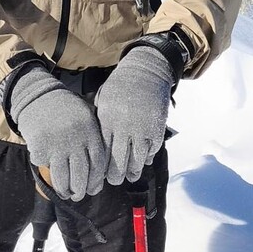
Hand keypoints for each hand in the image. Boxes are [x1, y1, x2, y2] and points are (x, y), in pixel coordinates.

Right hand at [9, 65, 109, 200]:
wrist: (38, 95)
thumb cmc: (65, 108)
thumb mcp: (86, 116)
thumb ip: (93, 140)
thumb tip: (98, 176)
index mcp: (91, 131)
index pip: (98, 164)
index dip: (96, 181)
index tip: (93, 189)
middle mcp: (76, 139)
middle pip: (82, 175)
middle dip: (81, 190)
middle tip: (79, 196)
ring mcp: (57, 145)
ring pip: (63, 178)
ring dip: (65, 190)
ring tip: (66, 194)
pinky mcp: (40, 148)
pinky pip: (45, 166)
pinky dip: (46, 170)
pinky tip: (49, 171)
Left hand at [95, 44, 176, 185]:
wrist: (146, 70)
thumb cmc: (120, 86)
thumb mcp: (103, 100)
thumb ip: (100, 122)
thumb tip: (94, 147)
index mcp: (107, 119)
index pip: (102, 152)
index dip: (101, 167)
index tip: (101, 174)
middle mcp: (124, 126)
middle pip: (119, 161)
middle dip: (116, 175)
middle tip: (115, 181)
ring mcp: (143, 128)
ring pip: (137, 160)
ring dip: (134, 171)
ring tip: (131, 176)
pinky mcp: (157, 127)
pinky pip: (152, 150)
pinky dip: (148, 157)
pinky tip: (144, 161)